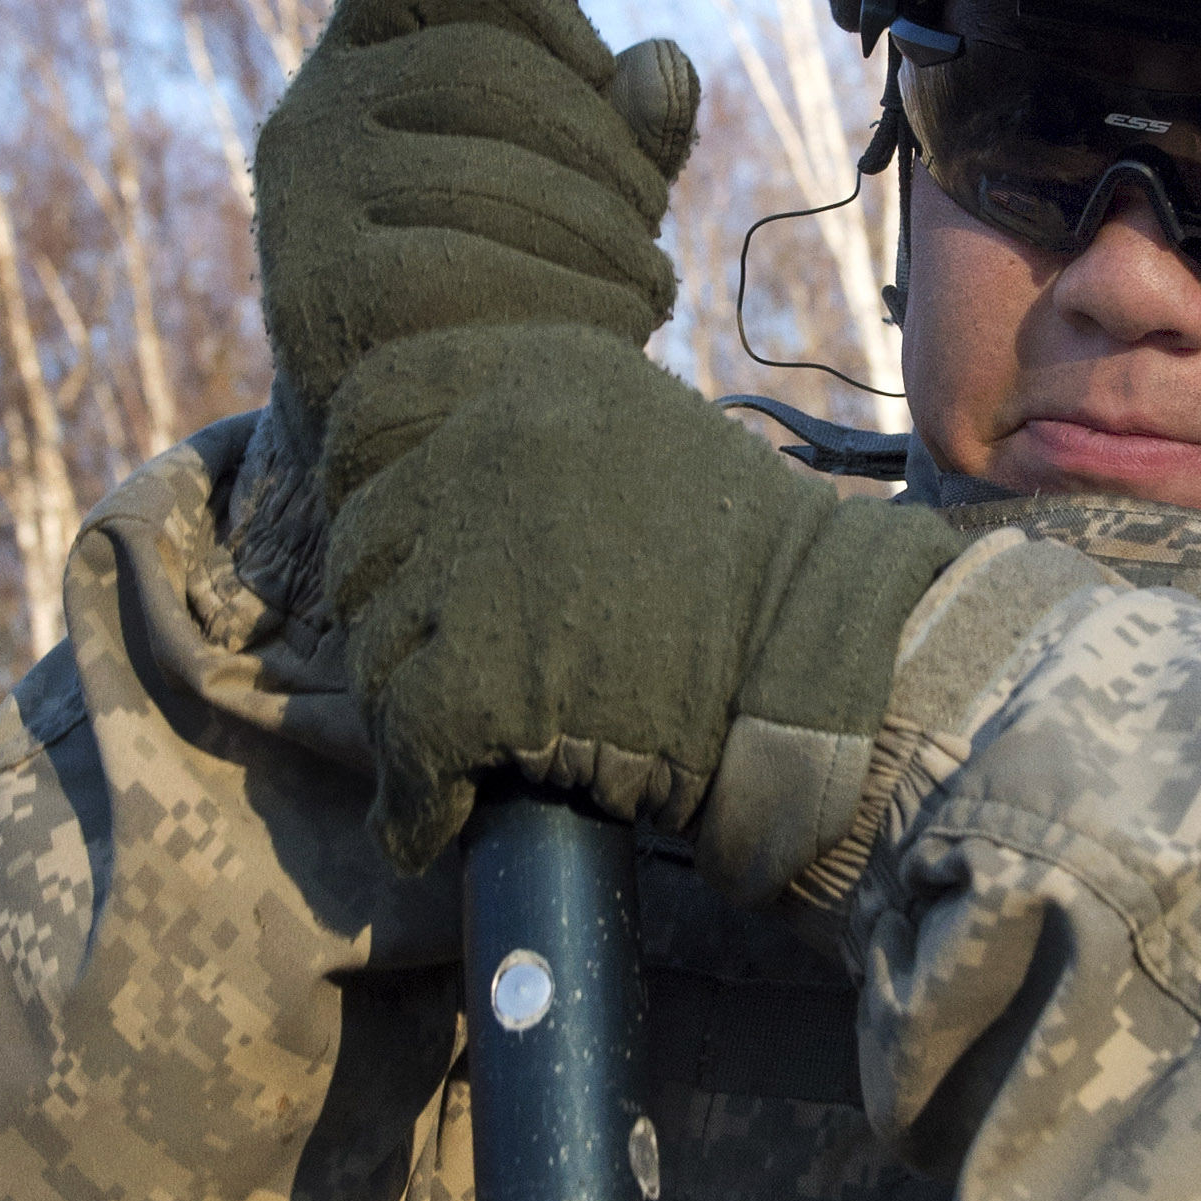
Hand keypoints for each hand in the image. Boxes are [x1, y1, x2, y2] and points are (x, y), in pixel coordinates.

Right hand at [252, 0, 699, 428]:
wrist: (406, 458)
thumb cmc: (503, 304)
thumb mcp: (568, 193)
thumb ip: (621, 127)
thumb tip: (665, 69)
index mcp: (357, 68)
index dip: (541, 6)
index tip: (611, 80)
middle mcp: (308, 120)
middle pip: (483, 70)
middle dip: (604, 147)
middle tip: (651, 228)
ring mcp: (302, 207)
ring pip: (487, 174)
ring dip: (607, 239)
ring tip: (645, 294)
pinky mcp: (321, 296)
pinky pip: (470, 269)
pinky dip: (572, 306)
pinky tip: (610, 344)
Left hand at [322, 332, 965, 874]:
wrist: (836, 665)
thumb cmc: (767, 580)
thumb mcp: (654, 449)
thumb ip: (547, 449)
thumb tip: (436, 494)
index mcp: (540, 374)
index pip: (374, 409)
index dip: (365, 487)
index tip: (390, 552)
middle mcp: (496, 442)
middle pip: (366, 542)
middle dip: (391, 618)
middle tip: (439, 674)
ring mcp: (482, 556)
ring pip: (377, 648)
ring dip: (406, 714)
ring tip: (454, 755)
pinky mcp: (482, 672)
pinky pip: (404, 742)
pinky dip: (410, 801)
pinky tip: (426, 827)